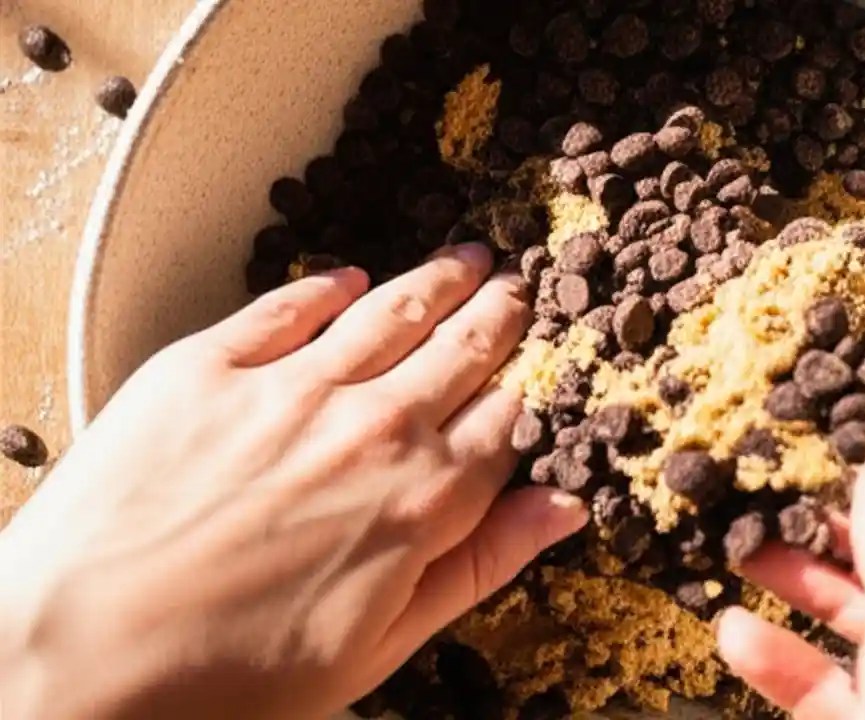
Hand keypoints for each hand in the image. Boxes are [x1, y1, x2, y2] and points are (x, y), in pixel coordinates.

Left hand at [0, 244, 586, 719]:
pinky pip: (287, 307)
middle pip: (459, 349)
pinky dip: (327, 287)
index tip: (540, 359)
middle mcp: (372, 424)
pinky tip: (349, 276)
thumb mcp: (383, 646)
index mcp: (423, 497)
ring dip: (436, 280)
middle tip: (517, 284)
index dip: (528, 383)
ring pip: (388, 311)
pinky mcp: (207, 365)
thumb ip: (481, 565)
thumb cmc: (233, 679)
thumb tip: (565, 508)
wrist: (77, 658)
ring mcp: (288, 387)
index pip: (504, 417)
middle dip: (498, 312)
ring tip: (466, 257)